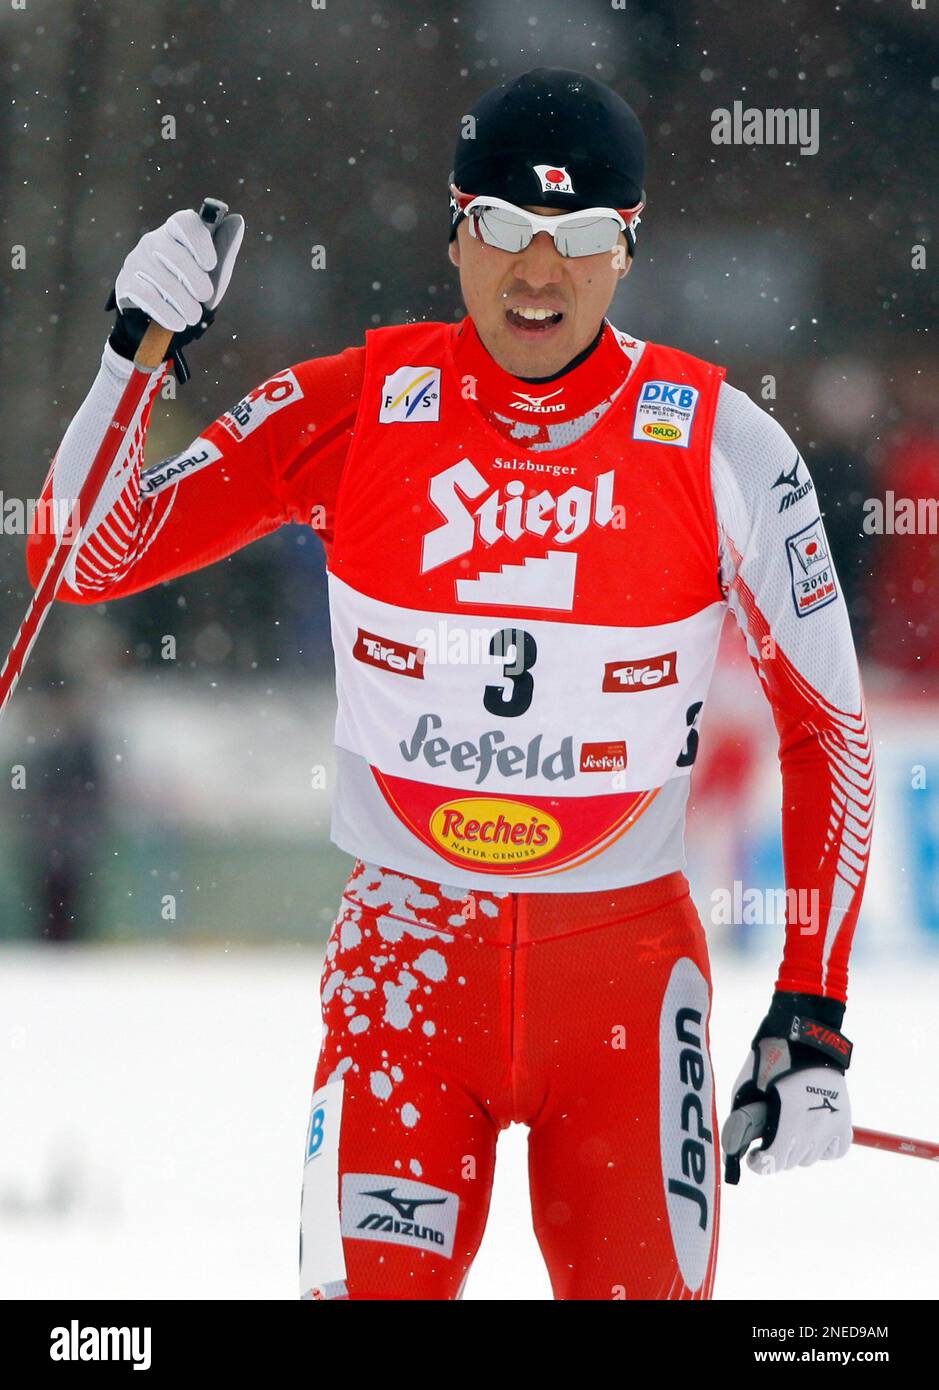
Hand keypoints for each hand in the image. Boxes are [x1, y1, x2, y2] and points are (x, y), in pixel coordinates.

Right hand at [106, 207, 244, 380]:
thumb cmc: (190, 289)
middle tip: (205, 297)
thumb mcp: (213, 274)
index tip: (210, 265)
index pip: (184, 222)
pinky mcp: (125, 283)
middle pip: (175, 254)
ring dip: (184, 304)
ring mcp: (136, 261)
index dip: (200, 243)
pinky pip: (147, 296)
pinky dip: (167, 313)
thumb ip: (225, 250)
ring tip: (193, 317)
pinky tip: (178, 322)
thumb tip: (237, 221)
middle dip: (196, 281)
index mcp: (176, 233)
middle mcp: (153, 241)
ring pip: (163, 280)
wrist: (159, 318)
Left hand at [721, 992, 852, 1179]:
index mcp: (789, 1116)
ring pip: (810, 1159)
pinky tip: (810, 1135)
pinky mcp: (845, 1120)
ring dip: (796, 1152)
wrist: (806, 1038)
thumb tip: (734, 1149)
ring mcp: (833, 1124)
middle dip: (775, 1155)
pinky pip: (834, 1151)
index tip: (753, 1158)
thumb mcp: (747, 1087)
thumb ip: (740, 1120)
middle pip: (791, 1162)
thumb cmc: (770, 1059)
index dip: (759, 1165)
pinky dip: (822, 1149)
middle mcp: (815, 1125)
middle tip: (768, 1140)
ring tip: (788, 1131)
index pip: (774, 1161)